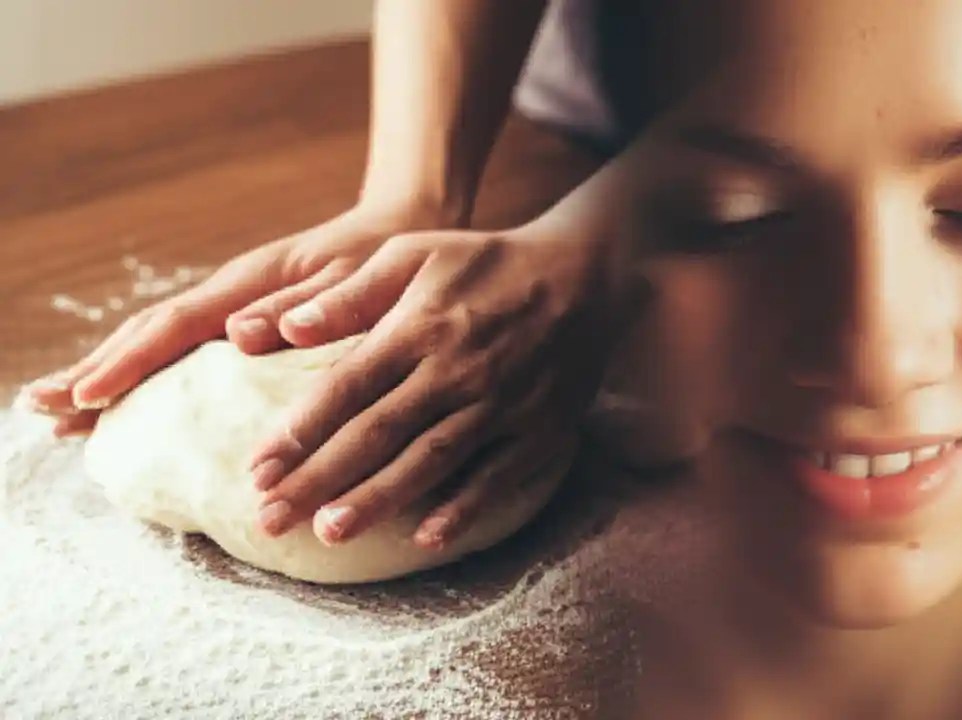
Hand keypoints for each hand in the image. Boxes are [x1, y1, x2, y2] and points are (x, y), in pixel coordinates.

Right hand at [22, 204, 426, 434]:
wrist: (402, 231)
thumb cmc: (383, 262)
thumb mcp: (354, 282)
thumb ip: (302, 308)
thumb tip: (237, 334)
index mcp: (250, 285)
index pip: (174, 326)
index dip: (128, 363)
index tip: (86, 397)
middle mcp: (231, 295)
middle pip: (148, 333)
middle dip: (95, 370)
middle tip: (40, 409)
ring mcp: (233, 308)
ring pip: (157, 342)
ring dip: (108, 373)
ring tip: (59, 414)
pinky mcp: (245, 321)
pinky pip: (183, 349)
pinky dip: (147, 375)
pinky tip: (124, 403)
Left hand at [248, 226, 649, 548]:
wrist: (584, 274)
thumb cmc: (485, 262)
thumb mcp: (414, 253)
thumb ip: (348, 293)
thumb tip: (281, 327)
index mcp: (420, 326)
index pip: (346, 387)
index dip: (299, 431)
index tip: (257, 469)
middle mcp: (457, 369)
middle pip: (377, 433)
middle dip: (319, 479)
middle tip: (270, 519)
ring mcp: (502, 403)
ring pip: (430, 460)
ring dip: (378, 499)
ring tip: (328, 533)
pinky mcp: (540, 428)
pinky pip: (498, 475)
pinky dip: (463, 507)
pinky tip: (427, 537)